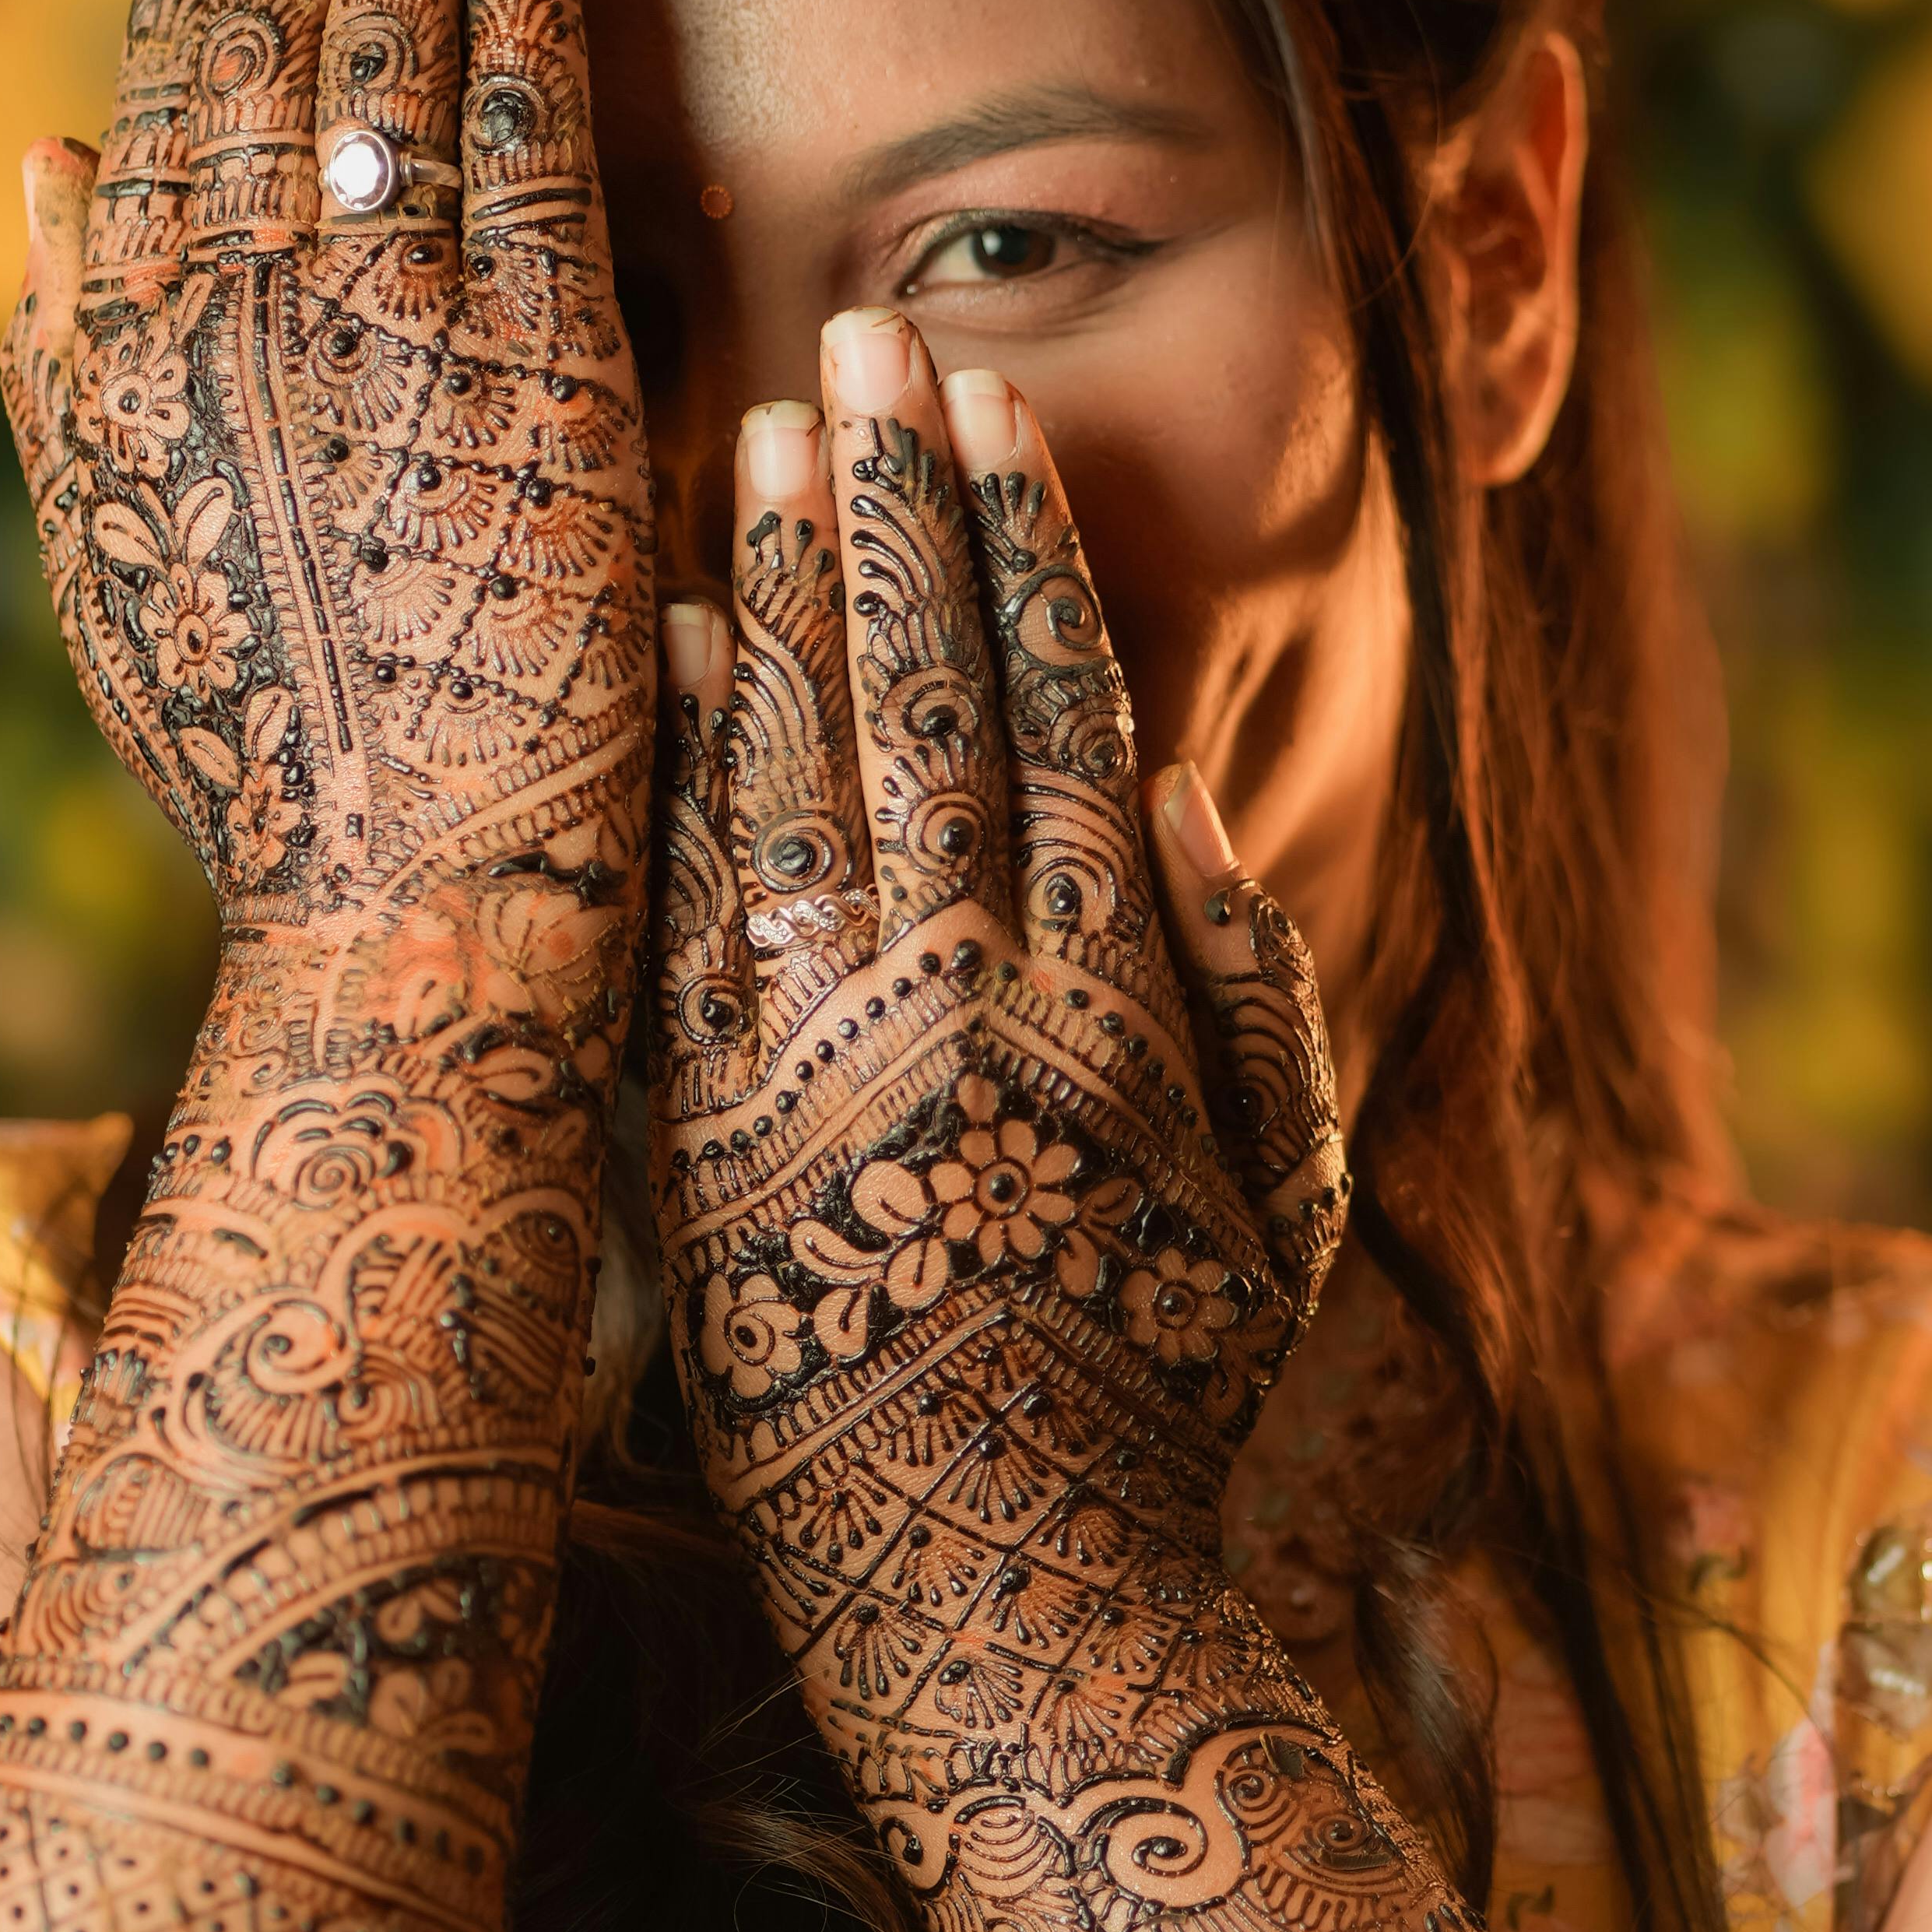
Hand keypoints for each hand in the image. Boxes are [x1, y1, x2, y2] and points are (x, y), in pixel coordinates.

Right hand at [3, 0, 649, 960]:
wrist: (403, 906)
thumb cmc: (268, 758)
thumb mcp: (112, 554)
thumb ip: (63, 350)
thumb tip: (42, 158)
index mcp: (125, 339)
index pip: (168, 64)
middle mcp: (237, 307)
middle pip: (268, 17)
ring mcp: (387, 327)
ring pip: (388, 45)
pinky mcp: (539, 369)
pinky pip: (525, 132)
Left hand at [650, 303, 1346, 1818]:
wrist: (1001, 1592)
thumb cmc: (1161, 1404)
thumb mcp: (1284, 1208)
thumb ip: (1255, 995)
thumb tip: (1182, 793)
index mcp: (1114, 997)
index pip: (1057, 706)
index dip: (1017, 543)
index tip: (985, 404)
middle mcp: (965, 997)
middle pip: (920, 696)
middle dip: (888, 504)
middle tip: (859, 339)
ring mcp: (825, 1059)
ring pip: (794, 769)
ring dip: (772, 587)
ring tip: (751, 429)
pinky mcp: (710, 1133)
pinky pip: (683, 908)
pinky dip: (672, 766)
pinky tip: (647, 640)